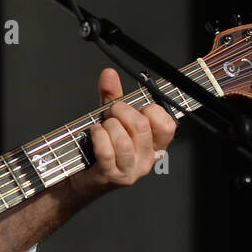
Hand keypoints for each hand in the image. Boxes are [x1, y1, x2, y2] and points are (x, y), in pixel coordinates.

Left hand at [69, 67, 176, 198]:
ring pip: (123, 139)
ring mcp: (130, 170)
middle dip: (121, 112)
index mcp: (155, 146)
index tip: (135, 110)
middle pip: (142, 126)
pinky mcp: (110, 176)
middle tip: (110, 114)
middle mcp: (147, 160)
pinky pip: (106, 151)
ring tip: (101, 127)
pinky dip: (98, 136)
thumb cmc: (103, 148)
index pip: (168, 124)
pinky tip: (94, 133)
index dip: (150, 110)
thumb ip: (113, 96)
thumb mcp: (112, 120)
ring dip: (107, 126)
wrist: (84, 178)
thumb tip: (109, 73)